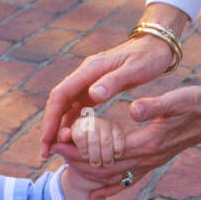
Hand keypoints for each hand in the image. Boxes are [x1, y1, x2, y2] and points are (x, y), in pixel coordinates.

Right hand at [40, 34, 174, 158]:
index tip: (48, 139)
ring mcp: (88, 83)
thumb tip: (93, 94)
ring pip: (65, 107)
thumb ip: (114, 82)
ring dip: (58, 128)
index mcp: (90, 70)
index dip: (52, 118)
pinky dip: (71, 124)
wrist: (155, 46)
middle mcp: (84, 75)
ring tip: (54, 151)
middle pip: (58, 103)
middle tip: (45, 152)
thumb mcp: (135, 70)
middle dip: (49, 127)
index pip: (61, 95)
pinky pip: (76, 108)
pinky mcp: (94, 89)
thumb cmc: (148, 58)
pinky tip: (71, 141)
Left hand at [51, 85, 200, 199]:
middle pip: (104, 166)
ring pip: (112, 176)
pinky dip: (107, 187)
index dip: (82, 147)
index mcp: (148, 143)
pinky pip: (126, 181)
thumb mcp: (176, 100)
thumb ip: (153, 106)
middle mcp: (147, 159)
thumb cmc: (195, 104)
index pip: (106, 150)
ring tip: (64, 165)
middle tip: (53, 152)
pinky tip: (92, 190)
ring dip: (87, 172)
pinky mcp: (151, 164)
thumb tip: (133, 108)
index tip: (60, 140)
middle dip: (77, 160)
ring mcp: (149, 164)